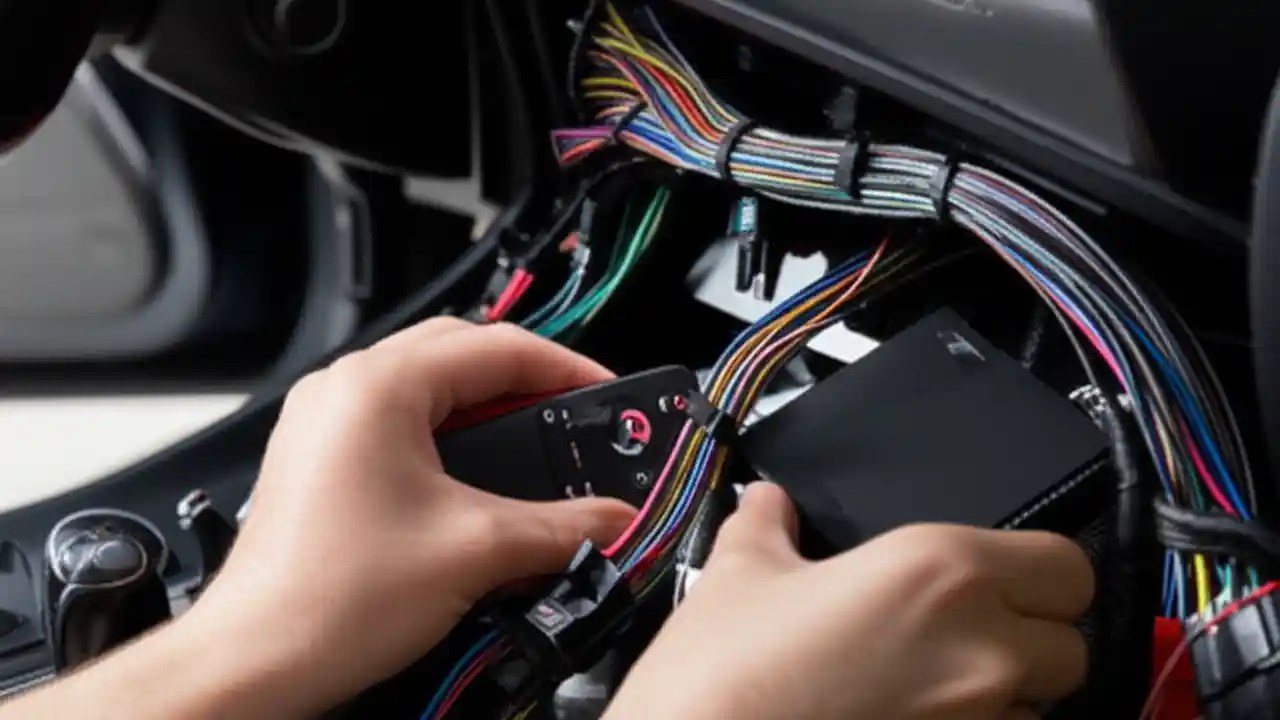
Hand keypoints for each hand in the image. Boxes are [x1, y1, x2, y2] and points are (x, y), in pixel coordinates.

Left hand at [188, 319, 635, 715]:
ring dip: (485, 403)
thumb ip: (562, 528)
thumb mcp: (476, 551)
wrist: (254, 661)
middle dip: (525, 377)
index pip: (497, 347)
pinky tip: (477, 474)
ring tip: (534, 439)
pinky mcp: (320, 459)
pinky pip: (398, 420)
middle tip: (576, 411)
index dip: (566, 368)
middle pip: (460, 351)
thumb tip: (617, 520)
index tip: (609, 396)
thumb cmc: (332, 599)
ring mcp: (324, 422)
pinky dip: (448, 433)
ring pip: (427, 384)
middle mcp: (344, 389)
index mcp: (378, 387)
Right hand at [606, 483, 1094, 719]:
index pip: (1069, 566)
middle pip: (1069, 646)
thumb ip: (767, 524)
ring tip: (928, 689)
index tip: (997, 581)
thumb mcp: (740, 572)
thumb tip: (768, 502)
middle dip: (1027, 642)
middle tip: (960, 638)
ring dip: (1003, 698)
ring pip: (1041, 710)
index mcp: (941, 569)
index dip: (1038, 573)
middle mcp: (982, 648)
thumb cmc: (722, 667)